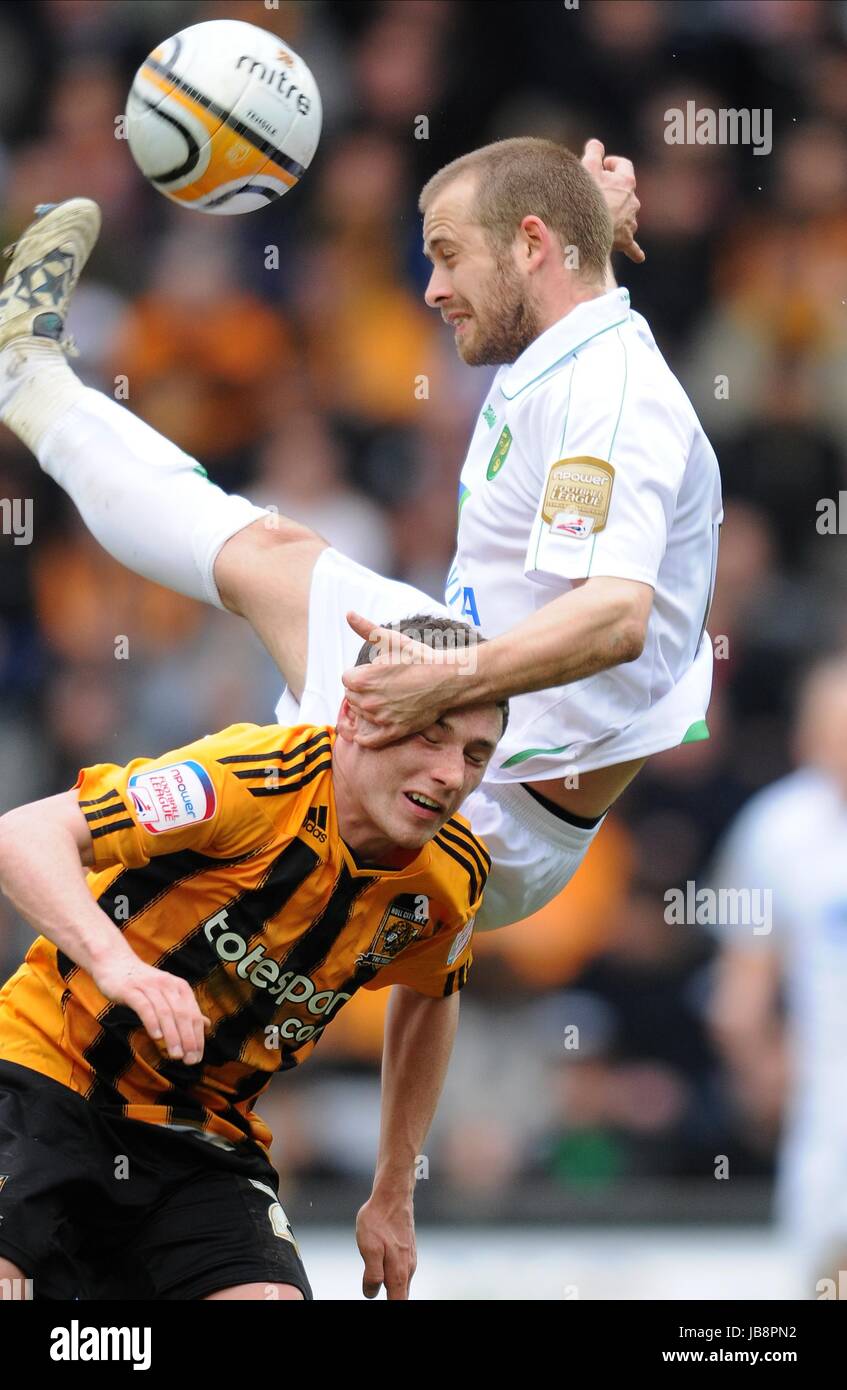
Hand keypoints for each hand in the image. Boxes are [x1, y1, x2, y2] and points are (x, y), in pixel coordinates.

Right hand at [90, 951, 210, 1063]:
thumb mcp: (168, 994)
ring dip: (172, 1035)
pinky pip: (145, 1006)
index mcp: (180, 988)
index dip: (197, 1037)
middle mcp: (168, 985)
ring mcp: (149, 986)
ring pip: (165, 1012)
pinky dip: (152, 1021)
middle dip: (188, 1039)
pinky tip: (156, 1036)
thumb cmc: (143, 984)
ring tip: (175, 1054)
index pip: (194, 1015)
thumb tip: (206, 1024)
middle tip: (189, 1060)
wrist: (115, 963)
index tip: (197, 1058)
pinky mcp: (131, 990)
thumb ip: (185, 1009)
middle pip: (182, 1015)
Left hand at [341, 611, 461, 747]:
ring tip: (388, 698)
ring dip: (368, 708)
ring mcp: (379, 718)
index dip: (360, 675)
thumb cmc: (420, 658)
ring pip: (361, 716)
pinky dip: (365, 737)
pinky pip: (368, 741)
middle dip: (363, 691)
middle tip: (383, 685)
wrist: (447, 678)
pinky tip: (370, 728)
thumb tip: (348, 613)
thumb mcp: (391, 641)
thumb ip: (366, 629)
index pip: (346, 680)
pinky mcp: (393, 731)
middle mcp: (367, 700)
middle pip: (351, 697)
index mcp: (361, 678)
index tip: (374, 673)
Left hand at [356, 1189, 416, 1298]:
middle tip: (372, 1289)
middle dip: (391, 1300)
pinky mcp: (406, 1250)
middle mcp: (407, 1269)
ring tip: (374, 1285)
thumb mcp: (369, 1248)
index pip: (398, 1303)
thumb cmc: (378, 1220)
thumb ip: (372, 1274)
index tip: (380, 1303)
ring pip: (400, 1283)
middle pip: (400, 1296)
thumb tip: (372, 1293)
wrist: (393, 1195)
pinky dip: (392, 1277)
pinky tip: (382, 1270)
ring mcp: (409, 1258)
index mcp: (399, 1273)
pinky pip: (400, 1271)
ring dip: (391, 1290)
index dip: (390, 1308)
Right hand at [581, 138, 644, 263]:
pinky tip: (640, 257)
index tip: (602, 165)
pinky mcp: (626, 240)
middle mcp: (634, 200)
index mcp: (626, 181)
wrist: (586, 227)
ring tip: (602, 219)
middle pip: (625, 191)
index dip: (612, 163)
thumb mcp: (587, 167)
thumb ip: (593, 152)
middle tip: (594, 193)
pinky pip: (632, 246)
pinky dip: (635, 251)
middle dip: (613, 191)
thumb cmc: (586, 196)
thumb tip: (596, 144)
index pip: (623, 165)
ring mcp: (631, 221)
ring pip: (627, 215)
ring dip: (618, 215)